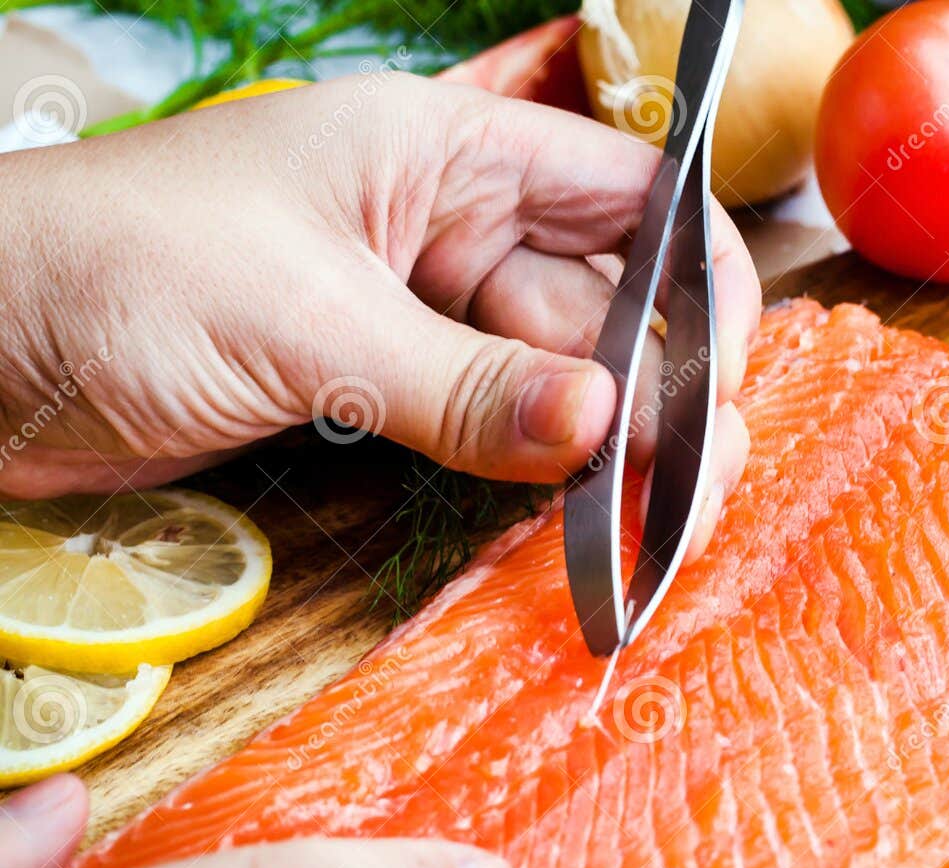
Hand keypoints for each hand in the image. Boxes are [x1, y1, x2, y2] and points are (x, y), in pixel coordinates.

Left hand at [0, 73, 760, 559]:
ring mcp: (416, 313)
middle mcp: (446, 226)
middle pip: (607, 299)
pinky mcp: (382, 390)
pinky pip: (494, 427)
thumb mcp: (302, 320)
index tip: (725, 375)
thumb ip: (463, 381)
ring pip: (557, 375)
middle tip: (703, 486)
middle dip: (667, 387)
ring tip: (661, 523)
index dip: (698, 273)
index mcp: (439, 153)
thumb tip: (609, 429)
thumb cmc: (113, 277)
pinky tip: (585, 523)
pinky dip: (540, 473)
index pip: (625, 190)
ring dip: (615, 446)